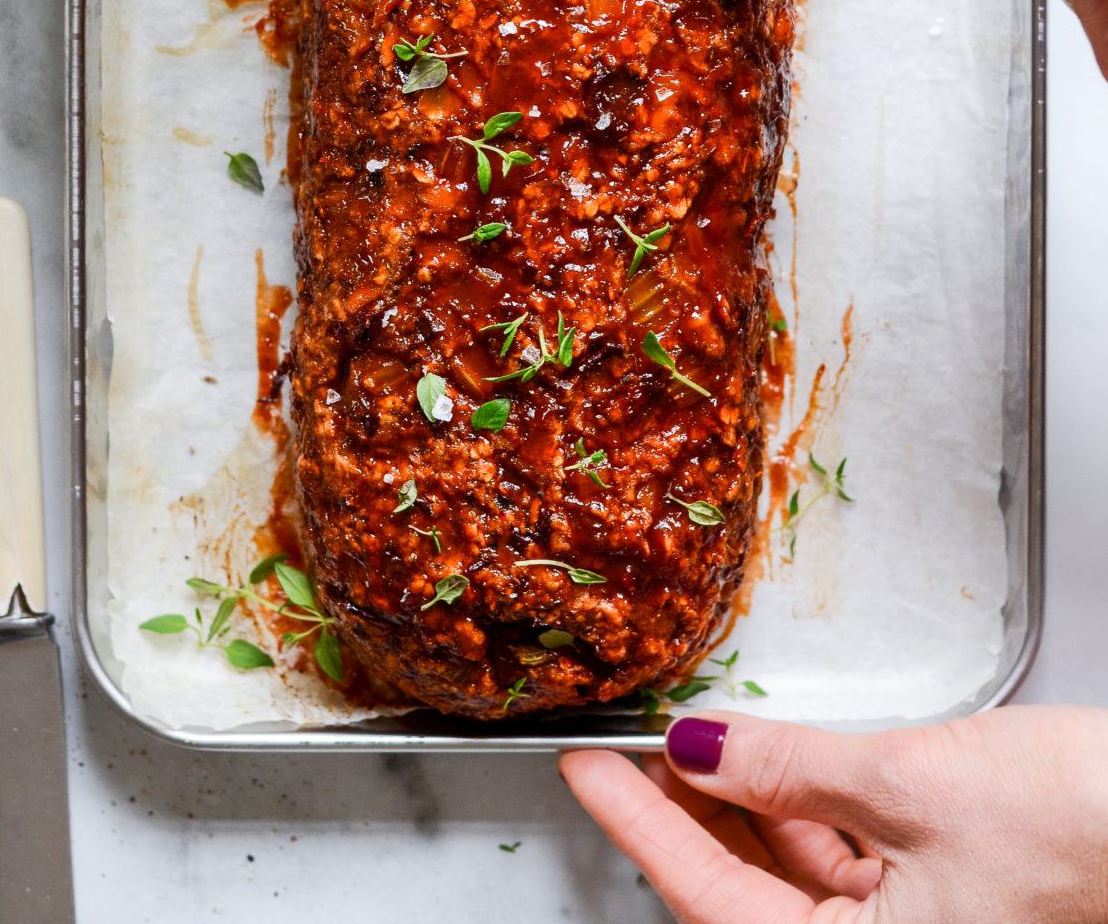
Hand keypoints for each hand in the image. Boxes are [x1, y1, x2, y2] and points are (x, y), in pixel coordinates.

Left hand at [561, 705, 1107, 922]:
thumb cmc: (1083, 828)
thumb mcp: (906, 782)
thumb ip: (788, 767)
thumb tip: (701, 749)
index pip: (710, 899)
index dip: (639, 825)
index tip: (588, 771)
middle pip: (744, 897)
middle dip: (685, 818)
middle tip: (634, 752)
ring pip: (791, 879)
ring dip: (741, 809)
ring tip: (694, 746)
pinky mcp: (941, 899)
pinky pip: (841, 866)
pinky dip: (800, 812)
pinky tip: (770, 765)